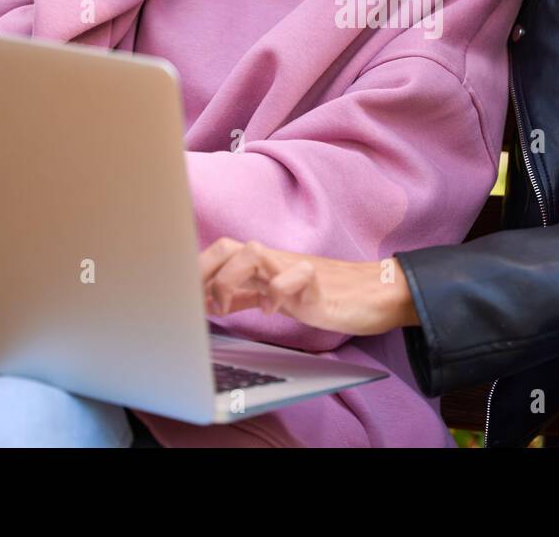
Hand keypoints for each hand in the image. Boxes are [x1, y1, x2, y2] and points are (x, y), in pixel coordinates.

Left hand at [199, 238, 421, 335]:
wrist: (375, 293)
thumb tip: (210, 301)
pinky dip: (277, 292)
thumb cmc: (327, 294)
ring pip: (253, 252)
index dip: (197, 272)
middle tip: (200, 304)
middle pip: (229, 246)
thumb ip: (246, 295)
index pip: (221, 253)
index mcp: (264, 265)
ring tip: (224, 308)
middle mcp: (275, 261)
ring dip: (230, 279)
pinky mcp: (318, 282)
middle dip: (204, 271)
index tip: (182, 298)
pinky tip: (273, 311)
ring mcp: (296, 269)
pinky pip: (295, 275)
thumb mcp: (277, 295)